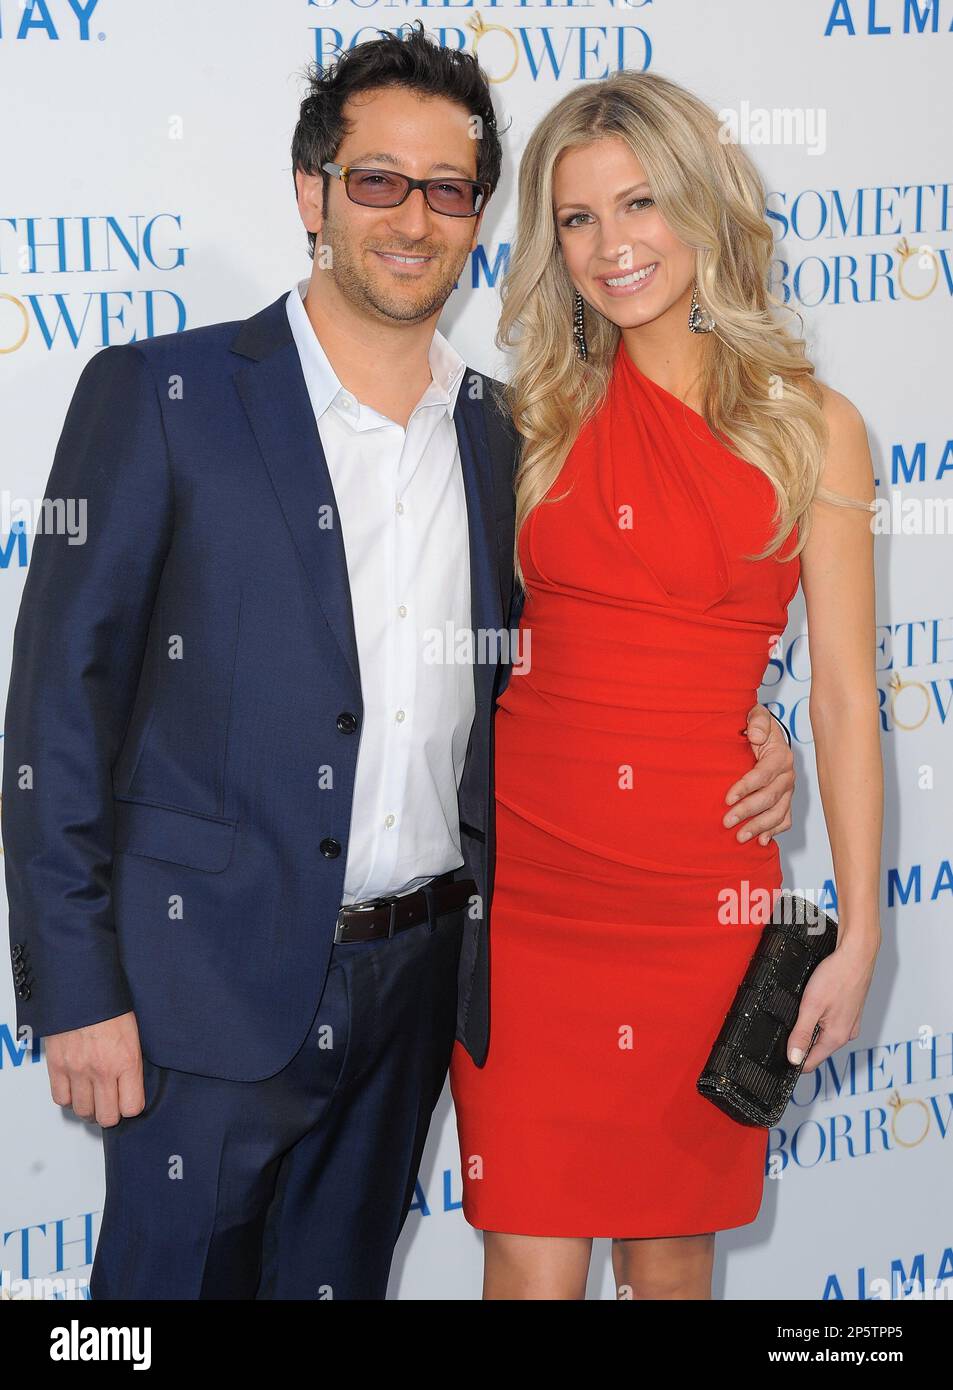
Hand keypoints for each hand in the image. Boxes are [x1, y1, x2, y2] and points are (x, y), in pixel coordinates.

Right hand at [45, 1011, 144, 1127]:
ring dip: (89, 1107)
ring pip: (83, 1111)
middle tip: (110, 1103)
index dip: (131, 1106)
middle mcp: (102, 1070)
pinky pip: (61, 1099)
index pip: (132, 1108)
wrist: (83, 988)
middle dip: (110, 1113)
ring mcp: (77, 1070)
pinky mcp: (57, 1066)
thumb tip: (131, 1085)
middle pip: (107, 1117)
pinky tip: (76, 1087)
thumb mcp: (134, 1034)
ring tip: (93, 1095)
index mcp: (127, 1061)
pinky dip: (68, 1097)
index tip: (129, 1100)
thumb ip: (132, 1063)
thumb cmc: (111, 1006)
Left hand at [723, 703, 794, 844]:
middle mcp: (787, 776)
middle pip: (769, 797)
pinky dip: (774, 831)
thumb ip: (757, 720)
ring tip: (740, 837)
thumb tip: (755, 735)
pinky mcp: (785, 800)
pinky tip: (761, 841)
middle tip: (727, 821)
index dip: (745, 788)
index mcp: (780, 756)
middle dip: (748, 811)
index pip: (763, 775)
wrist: (765, 735)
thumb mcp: (756, 715)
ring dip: (759, 826)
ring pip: (778, 813)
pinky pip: (784, 819)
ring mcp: (787, 790)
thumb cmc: (757, 726)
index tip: (727, 798)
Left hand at [786, 931, 879, 1072]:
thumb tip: (794, 1059)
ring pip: (823, 1033)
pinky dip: (820, 1014)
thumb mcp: (811, 1006)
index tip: (780, 1050)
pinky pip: (831, 1021)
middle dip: (801, 1038)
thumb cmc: (836, 976)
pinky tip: (816, 1000)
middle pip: (816, 1048)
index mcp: (836, 1038)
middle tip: (791, 1018)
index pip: (810, 1063)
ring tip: (805, 1005)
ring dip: (810, 1024)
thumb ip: (801, 1033)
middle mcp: (846, 1034)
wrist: (856, 954)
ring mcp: (850, 1022)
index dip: (793, 1059)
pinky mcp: (850, 1011)